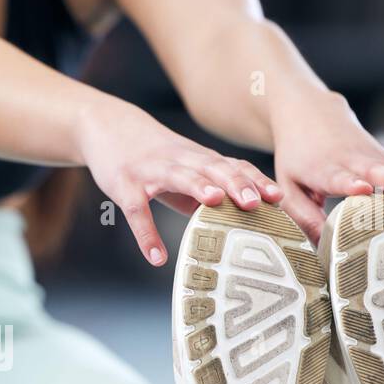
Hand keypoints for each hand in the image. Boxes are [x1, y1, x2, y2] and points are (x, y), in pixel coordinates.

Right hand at [77, 99, 283, 265]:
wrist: (105, 126)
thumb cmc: (150, 156)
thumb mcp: (182, 170)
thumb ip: (205, 194)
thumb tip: (234, 226)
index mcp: (197, 159)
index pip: (232, 166)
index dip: (255, 180)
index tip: (278, 197)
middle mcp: (179, 160)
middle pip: (212, 167)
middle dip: (236, 183)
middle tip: (257, 202)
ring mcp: (150, 170)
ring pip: (178, 176)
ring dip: (198, 187)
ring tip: (216, 204)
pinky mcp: (124, 184)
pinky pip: (136, 210)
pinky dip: (146, 234)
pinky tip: (156, 257)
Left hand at [272, 91, 383, 243]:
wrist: (314, 114)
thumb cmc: (298, 159)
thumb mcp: (289, 187)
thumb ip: (303, 217)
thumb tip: (322, 251)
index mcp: (325, 168)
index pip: (340, 175)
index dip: (351, 183)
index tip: (362, 189)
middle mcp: (356, 161)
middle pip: (380, 173)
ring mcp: (378, 160)